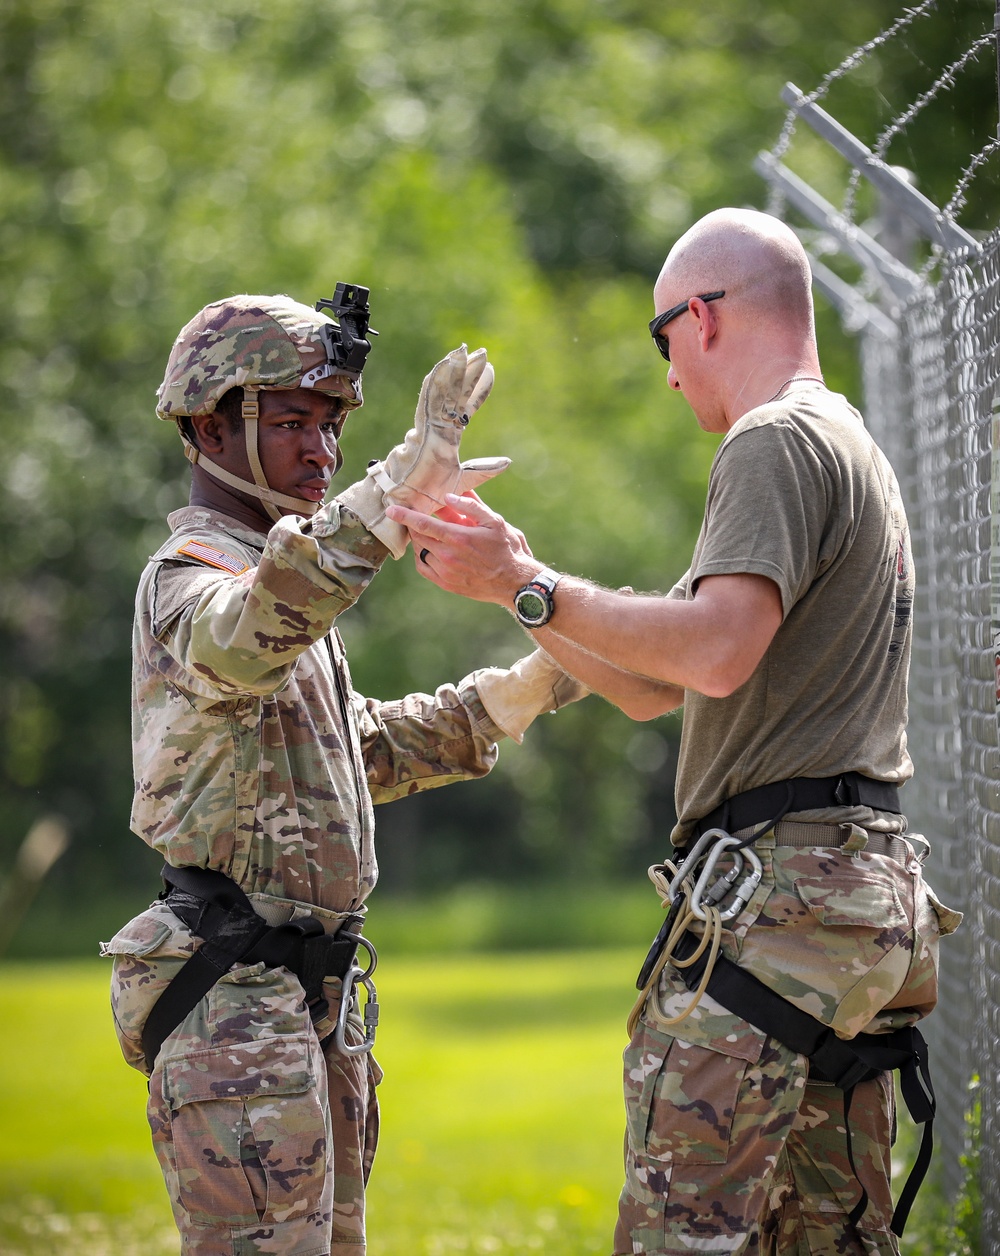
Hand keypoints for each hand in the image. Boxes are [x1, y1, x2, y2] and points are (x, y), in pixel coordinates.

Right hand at [336, 346, 508, 557]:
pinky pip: (426, 403)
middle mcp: (438, 427)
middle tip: (479, 351)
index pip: (466, 407)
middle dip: (467, 373)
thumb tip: (506, 462)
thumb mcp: (462, 481)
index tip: (489, 370)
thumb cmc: (426, 494)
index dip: (478, 390)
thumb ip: (482, 470)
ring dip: (452, 372)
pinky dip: (433, 385)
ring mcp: (427, 427)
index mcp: (448, 436)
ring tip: (463, 352)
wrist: (406, 503)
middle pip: (455, 394)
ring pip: (442, 394)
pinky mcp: (419, 431)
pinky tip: (440, 369)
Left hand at [391, 492, 538, 603]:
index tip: (390, 509)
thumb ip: (470, 506)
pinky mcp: (446, 584)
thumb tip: (448, 496)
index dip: (404, 515)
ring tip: (430, 533)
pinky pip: (424, 568)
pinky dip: (422, 556)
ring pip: (420, 551)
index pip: (423, 524)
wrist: (514, 583)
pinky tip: (430, 549)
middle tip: (417, 516)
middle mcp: (448, 556)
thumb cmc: (507, 549)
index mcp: (459, 537)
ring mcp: (446, 572)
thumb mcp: (495, 521)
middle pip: (418, 536)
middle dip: (413, 525)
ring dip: (420, 540)